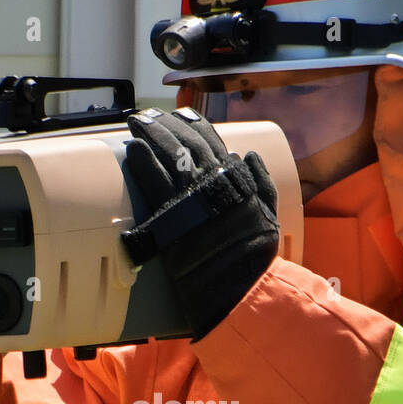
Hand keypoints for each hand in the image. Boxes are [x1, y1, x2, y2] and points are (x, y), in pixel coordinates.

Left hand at [121, 107, 279, 340]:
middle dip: (167, 124)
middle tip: (150, 114)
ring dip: (151, 134)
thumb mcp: (270, 216)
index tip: (181, 115)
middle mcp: (214, 183)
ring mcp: (191, 199)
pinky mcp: (171, 217)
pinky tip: (133, 148)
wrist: (238, 289)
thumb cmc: (255, 258)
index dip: (194, 126)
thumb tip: (249, 155)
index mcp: (236, 180)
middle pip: (186, 143)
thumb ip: (262, 183)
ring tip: (137, 122)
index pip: (212, 142)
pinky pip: (154, 182)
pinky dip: (143, 162)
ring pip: (168, 155)